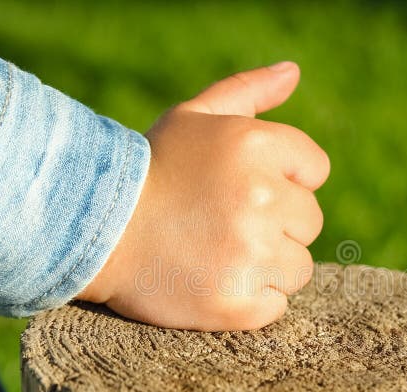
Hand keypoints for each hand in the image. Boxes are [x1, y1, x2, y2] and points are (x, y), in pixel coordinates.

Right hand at [77, 62, 328, 330]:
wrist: (92, 230)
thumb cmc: (152, 170)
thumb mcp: (194, 118)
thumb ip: (248, 91)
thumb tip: (294, 71)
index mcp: (256, 145)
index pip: (314, 170)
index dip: (284, 181)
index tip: (244, 189)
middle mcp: (261, 198)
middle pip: (310, 222)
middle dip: (277, 224)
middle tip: (226, 224)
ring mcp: (250, 255)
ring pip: (298, 267)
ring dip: (268, 265)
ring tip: (220, 255)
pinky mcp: (237, 304)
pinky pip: (276, 306)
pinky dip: (252, 301)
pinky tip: (215, 283)